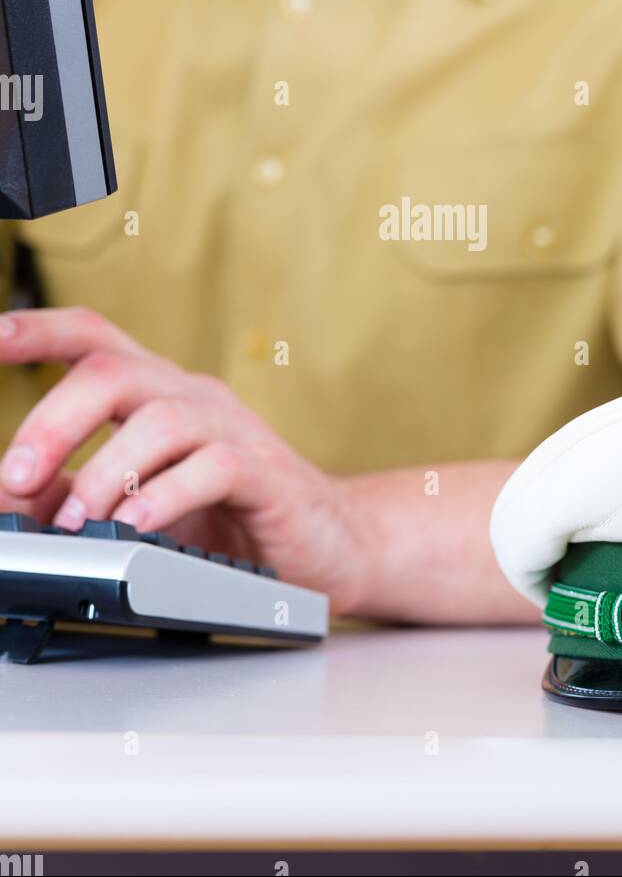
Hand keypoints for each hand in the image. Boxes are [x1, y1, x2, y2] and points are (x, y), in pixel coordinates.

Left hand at [0, 308, 364, 610]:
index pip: (91, 337)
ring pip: (159, 418)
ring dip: (103, 473)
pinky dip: (165, 495)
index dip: (35, 331)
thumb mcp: (141, 502)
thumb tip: (13, 496)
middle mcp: (192, 397)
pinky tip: (137, 526)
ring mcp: (233, 428)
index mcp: (157, 393)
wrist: (333, 544)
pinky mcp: (266, 471)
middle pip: (113, 370)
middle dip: (52, 423)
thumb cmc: (235, 518)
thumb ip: (78, 493)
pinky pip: (213, 465)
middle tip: (16, 479)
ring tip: (79, 524)